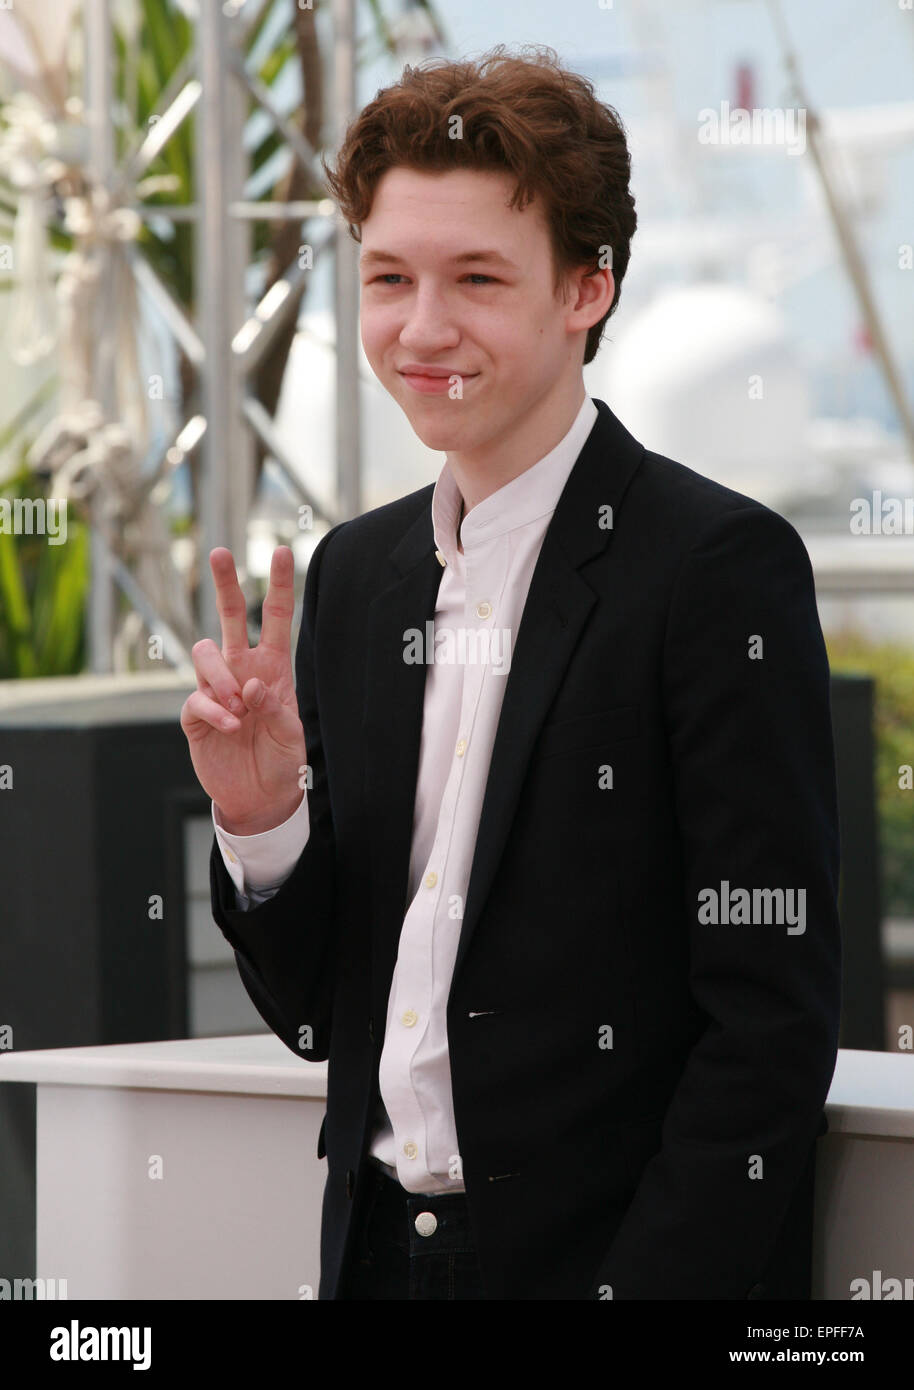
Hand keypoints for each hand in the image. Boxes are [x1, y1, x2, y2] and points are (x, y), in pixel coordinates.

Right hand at [180, 546, 306, 833]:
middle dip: (226, 583)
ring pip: (205, 652)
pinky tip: (231, 726)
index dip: (279, 585)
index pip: (276, 618)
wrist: (260, 799)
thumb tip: (250, 686)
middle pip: (230, 616)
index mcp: (273, 668)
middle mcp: (243, 670)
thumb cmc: (282, 762)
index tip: (279, 551)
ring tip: (239, 708)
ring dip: (221, 675)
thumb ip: (277, 709)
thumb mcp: (293, 736)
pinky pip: (197, 698)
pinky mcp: (196, 715)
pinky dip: (215, 710)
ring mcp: (217, 690)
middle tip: (220, 553)